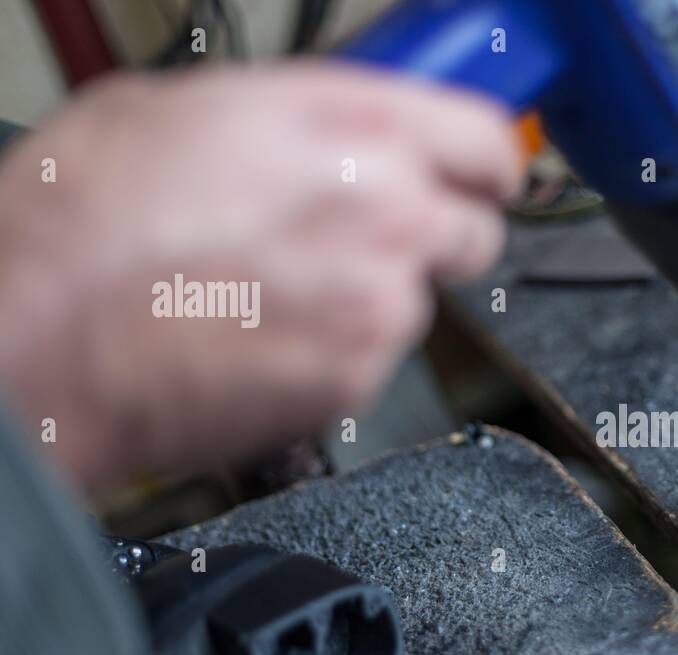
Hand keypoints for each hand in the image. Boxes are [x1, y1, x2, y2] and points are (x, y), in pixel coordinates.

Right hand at [0, 64, 520, 490]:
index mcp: (349, 125)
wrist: (41, 337)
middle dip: (434, 235)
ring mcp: (378, 302)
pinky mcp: (358, 378)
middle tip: (370, 240)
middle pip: (474, 231)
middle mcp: (384, 211)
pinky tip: (265, 333)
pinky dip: (335, 351)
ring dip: (369, 296)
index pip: (489, 141)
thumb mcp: (188, 110)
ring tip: (276, 290)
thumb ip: (298, 122)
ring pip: (417, 300)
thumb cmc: (85, 224)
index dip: (486, 163)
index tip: (481, 178)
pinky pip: (373, 358)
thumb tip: (335, 135)